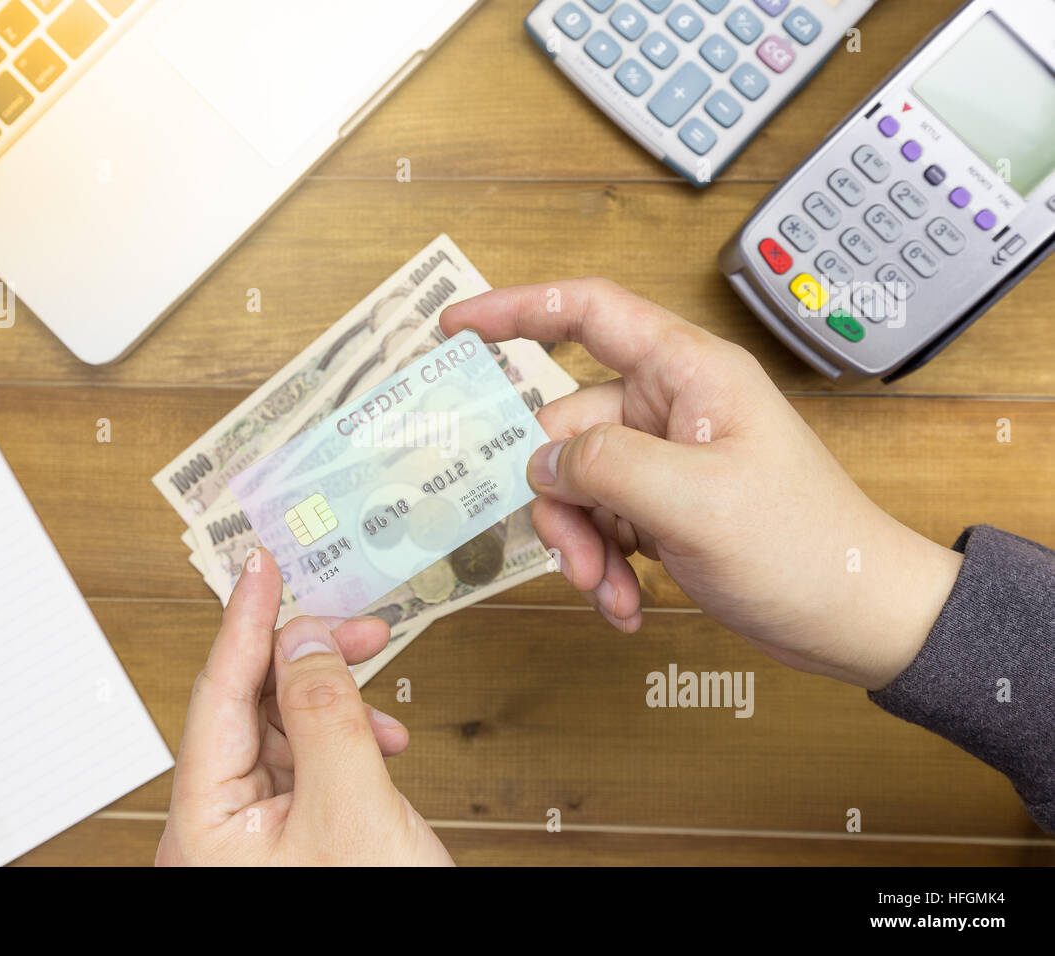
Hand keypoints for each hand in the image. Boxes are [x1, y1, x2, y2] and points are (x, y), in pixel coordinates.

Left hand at [156, 547, 452, 865]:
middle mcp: (217, 826)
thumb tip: (303, 639)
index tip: (259, 565)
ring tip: (383, 702)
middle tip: (357, 627)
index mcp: (204, 824)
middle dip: (309, 663)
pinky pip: (310, 763)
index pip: (217, 692)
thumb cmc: (370, 919)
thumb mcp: (352, 807)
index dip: (244, 620)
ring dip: (337, 703)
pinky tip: (383, 741)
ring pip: (286, 731)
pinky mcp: (292, 836)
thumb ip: (326, 714)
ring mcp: (254, 834)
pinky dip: (349, 740)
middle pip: (251, 707)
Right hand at [440, 278, 961, 690]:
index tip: (455, 327)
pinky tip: (627, 602)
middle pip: (567, 426)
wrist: (857, 618)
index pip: (589, 312)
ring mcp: (668, 458)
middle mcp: (671, 406)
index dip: (516, 309)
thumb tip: (541, 461)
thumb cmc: (803, 546)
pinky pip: (603, 522)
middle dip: (560, 499)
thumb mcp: (694, 502)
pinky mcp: (667, 504)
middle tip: (574, 558)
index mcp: (688, 373)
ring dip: (582, 544)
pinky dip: (604, 564)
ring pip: (578, 484)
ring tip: (610, 591)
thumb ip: (604, 466)